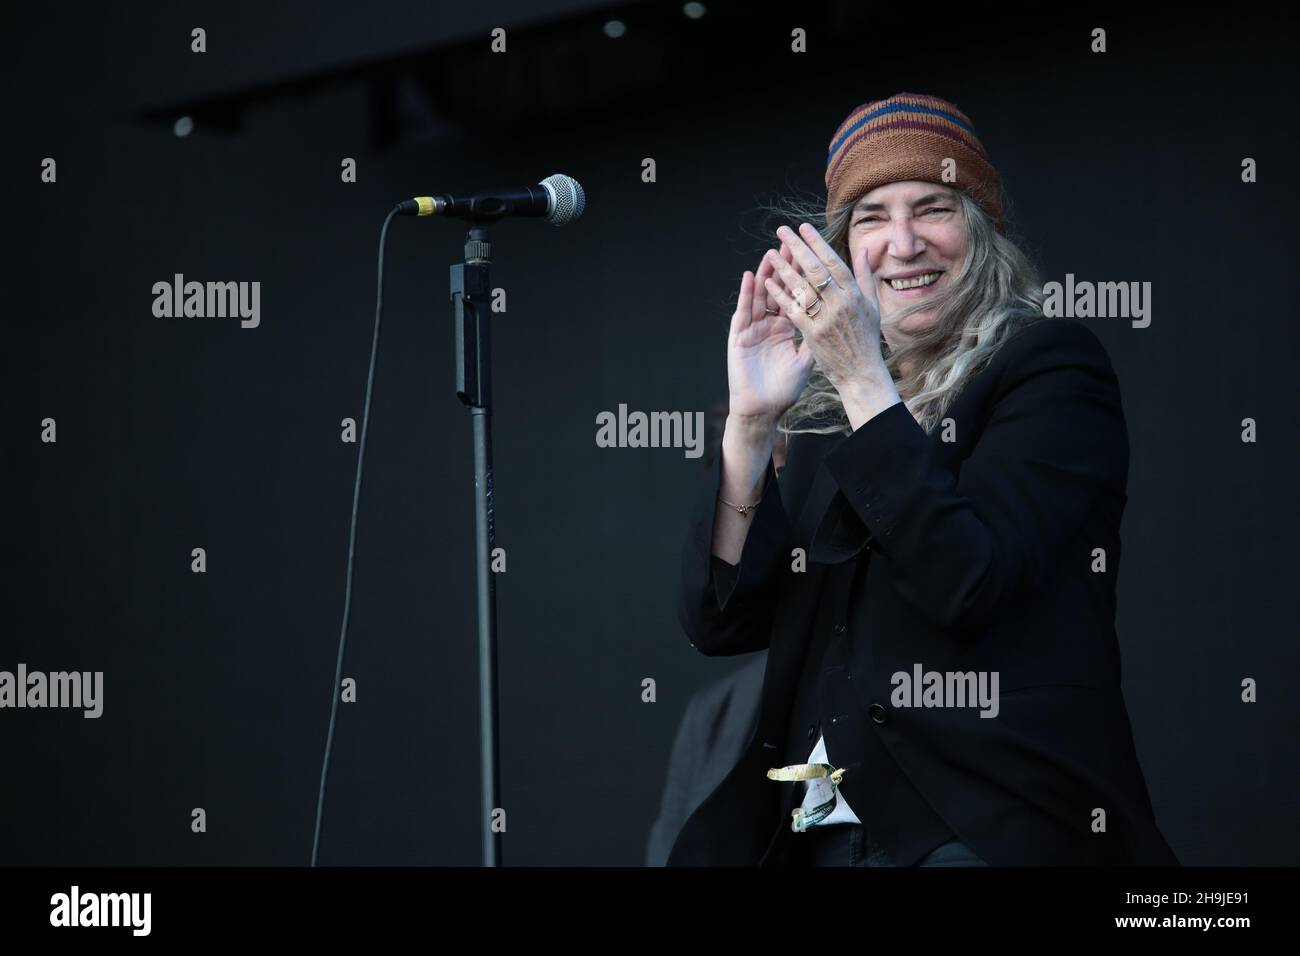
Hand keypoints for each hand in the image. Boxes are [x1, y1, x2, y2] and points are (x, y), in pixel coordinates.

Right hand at [725, 250, 816, 423]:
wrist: (762, 409)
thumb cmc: (783, 389)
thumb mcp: (807, 360)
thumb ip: (818, 336)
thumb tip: (838, 318)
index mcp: (786, 328)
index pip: (796, 296)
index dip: (802, 277)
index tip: (812, 255)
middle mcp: (769, 324)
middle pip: (778, 290)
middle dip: (785, 267)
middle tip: (792, 243)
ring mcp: (753, 329)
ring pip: (761, 296)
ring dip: (766, 274)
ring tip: (772, 253)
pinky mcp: (739, 336)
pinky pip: (744, 311)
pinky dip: (747, 294)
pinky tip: (751, 276)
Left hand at [761, 223, 887, 395]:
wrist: (862, 373)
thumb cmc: (866, 338)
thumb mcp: (871, 305)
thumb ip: (865, 277)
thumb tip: (864, 250)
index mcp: (854, 293)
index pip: (833, 261)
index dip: (817, 243)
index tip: (803, 227)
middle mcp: (840, 303)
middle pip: (815, 269)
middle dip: (796, 247)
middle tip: (781, 230)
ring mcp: (826, 318)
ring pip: (801, 287)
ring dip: (783, 268)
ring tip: (769, 252)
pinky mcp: (813, 334)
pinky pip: (793, 310)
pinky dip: (780, 296)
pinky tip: (768, 284)